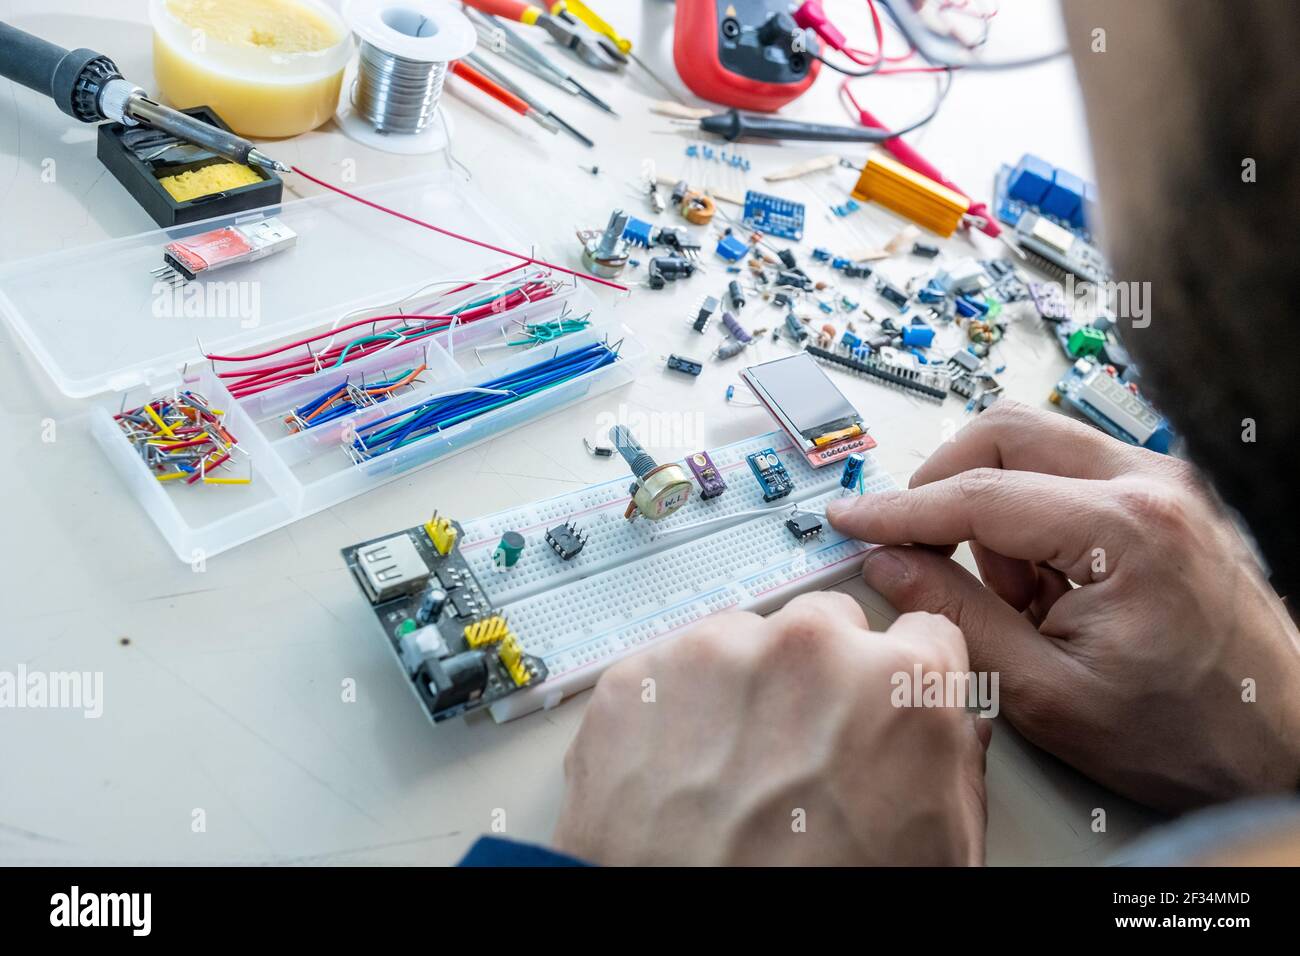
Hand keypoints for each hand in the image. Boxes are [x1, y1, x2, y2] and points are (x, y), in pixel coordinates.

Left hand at [553, 593, 988, 865]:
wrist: (689, 945)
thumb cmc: (816, 908)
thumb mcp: (939, 848)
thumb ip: (953, 761)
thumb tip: (953, 726)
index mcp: (898, 685)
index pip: (922, 633)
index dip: (903, 677)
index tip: (880, 699)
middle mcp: (805, 650)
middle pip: (825, 625)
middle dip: (819, 677)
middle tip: (800, 751)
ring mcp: (710, 656)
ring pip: (741, 641)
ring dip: (744, 689)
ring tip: (734, 774)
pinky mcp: (634, 678)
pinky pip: (667, 671)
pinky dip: (675, 711)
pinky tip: (685, 775)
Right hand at [826, 401, 1299, 811]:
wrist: (1277, 748)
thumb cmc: (1188, 732)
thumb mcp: (1047, 694)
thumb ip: (958, 618)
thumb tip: (891, 566)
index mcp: (1126, 530)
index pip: (978, 494)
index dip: (899, 510)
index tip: (854, 521)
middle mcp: (1151, 486)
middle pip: (1005, 433)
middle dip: (947, 488)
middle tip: (923, 551)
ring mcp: (1164, 486)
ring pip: (1035, 447)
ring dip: (997, 510)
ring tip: (1021, 599)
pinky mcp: (1164, 499)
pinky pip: (1068, 475)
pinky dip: (1035, 520)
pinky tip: (1055, 589)